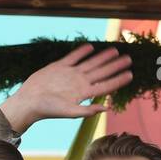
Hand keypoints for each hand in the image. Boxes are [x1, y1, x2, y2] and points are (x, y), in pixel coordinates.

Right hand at [0, 44, 133, 131]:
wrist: (30, 102)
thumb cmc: (48, 110)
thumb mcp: (70, 112)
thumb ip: (88, 111)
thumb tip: (107, 109)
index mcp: (84, 93)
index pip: (106, 86)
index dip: (118, 80)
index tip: (130, 74)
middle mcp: (80, 83)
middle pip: (102, 72)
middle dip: (115, 66)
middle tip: (129, 58)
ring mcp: (70, 74)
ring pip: (90, 63)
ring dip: (102, 57)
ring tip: (115, 50)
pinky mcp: (58, 67)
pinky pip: (72, 58)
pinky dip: (81, 52)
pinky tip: (90, 47)